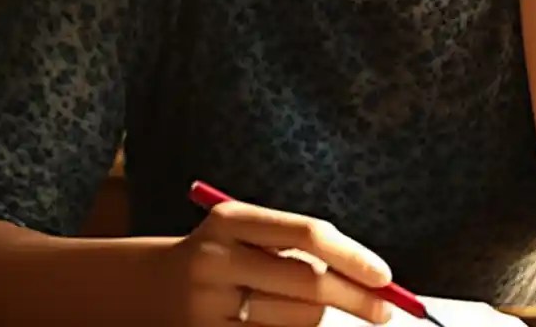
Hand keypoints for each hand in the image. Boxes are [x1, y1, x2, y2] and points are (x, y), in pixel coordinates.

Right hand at [158, 200, 394, 324]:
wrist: (148, 288)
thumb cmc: (224, 256)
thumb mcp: (247, 234)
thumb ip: (299, 246)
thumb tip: (373, 278)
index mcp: (231, 220)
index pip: (306, 234)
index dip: (352, 255)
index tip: (384, 276)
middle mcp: (217, 259)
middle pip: (309, 282)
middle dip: (356, 298)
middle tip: (386, 310)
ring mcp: (209, 304)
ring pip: (298, 319)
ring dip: (318, 317)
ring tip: (308, 306)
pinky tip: (291, 323)